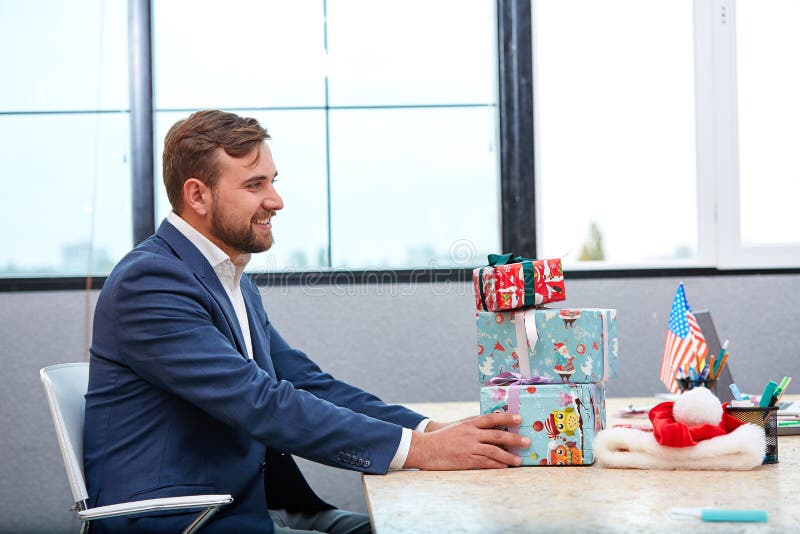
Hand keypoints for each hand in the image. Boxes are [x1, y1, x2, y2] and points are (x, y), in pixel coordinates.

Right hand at [404, 412, 528, 469]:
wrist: (425, 448)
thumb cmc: (442, 437)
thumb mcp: (458, 426)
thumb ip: (473, 424)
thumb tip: (490, 424)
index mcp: (469, 423)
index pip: (491, 418)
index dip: (506, 417)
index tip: (519, 418)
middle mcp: (471, 434)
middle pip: (497, 435)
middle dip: (514, 439)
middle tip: (526, 442)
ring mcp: (469, 448)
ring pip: (494, 451)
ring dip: (508, 456)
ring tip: (518, 460)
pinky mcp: (466, 460)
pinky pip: (485, 463)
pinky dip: (496, 465)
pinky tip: (504, 467)